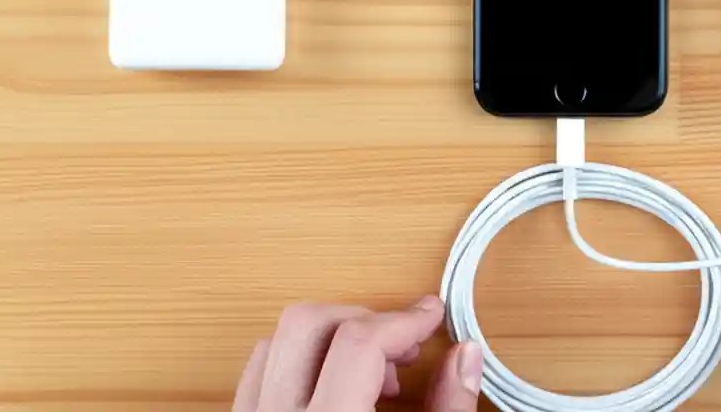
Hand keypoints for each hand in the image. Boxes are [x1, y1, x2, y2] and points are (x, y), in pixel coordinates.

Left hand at [232, 296, 482, 411]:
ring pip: (274, 343)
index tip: (430, 318)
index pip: (358, 343)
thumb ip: (448, 410)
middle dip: (364, 322)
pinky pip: (256, 374)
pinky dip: (295, 365)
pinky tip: (332, 388)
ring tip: (371, 377)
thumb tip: (465, 357)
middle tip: (403, 346)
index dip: (403, 320)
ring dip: (328, 342)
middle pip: (308, 324)